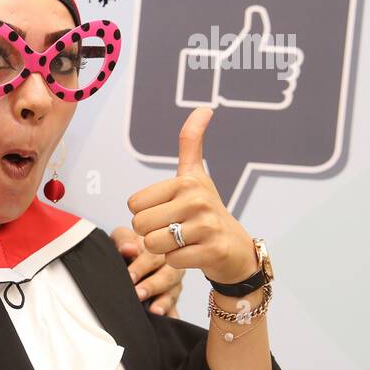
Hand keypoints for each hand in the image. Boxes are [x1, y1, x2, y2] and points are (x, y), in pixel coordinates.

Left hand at [110, 225, 183, 317]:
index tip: (129, 277)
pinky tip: (169, 321)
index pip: (152, 257)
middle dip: (152, 286)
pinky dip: (172, 316)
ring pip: (173, 293)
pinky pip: (175, 310)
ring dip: (163, 302)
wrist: (129, 259)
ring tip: (154, 311)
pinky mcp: (172, 302)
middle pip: (167, 276)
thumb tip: (128, 248)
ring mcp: (173, 285)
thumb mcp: (121, 239)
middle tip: (138, 294)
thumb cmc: (125, 247)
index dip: (141, 267)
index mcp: (159, 249)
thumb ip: (123, 241)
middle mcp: (170, 266)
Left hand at [127, 108, 257, 285]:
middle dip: (151, 234)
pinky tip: (193, 253)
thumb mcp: (196, 174)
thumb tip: (204, 108)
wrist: (236, 248)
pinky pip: (171, 261)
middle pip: (140, 225)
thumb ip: (191, 142)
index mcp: (187, 181)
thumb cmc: (206, 211)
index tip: (168, 211)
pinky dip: (178, 262)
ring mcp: (207, 225)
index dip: (145, 213)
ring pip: (153, 244)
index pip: (134, 204)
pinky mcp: (212, 250)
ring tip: (183, 242)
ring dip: (164, 249)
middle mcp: (198, 199)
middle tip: (174, 230)